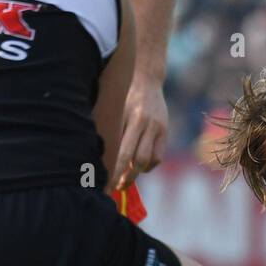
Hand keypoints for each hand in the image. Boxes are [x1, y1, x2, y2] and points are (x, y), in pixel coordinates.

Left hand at [113, 73, 167, 191]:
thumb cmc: (121, 94)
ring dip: (138, 173)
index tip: (107, 185)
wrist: (146, 78)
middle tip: (117, 187)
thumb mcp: (113, 108)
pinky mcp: (165, 131)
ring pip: (150, 160)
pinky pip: (158, 156)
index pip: (122, 153)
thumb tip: (101, 158)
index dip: (115, 172)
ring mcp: (157, 128)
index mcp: (130, 118)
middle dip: (127, 178)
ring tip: (126, 179)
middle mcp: (145, 124)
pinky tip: (139, 166)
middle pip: (138, 160)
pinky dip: (148, 165)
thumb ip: (110, 130)